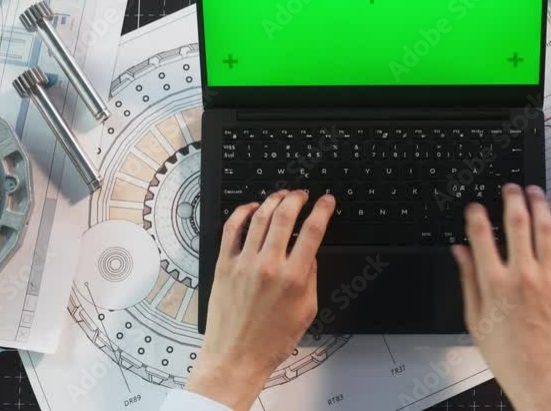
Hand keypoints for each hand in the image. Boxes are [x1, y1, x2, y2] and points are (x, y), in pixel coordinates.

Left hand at [187, 190, 335, 409]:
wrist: (236, 357)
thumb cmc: (271, 341)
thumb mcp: (306, 311)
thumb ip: (311, 278)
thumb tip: (310, 254)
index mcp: (294, 278)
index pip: (313, 231)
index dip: (323, 210)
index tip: (327, 201)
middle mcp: (268, 266)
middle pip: (285, 216)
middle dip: (297, 198)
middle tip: (302, 194)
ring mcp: (243, 263)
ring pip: (259, 217)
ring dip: (273, 200)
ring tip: (281, 195)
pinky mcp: (224, 265)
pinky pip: (231, 229)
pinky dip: (242, 212)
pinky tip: (251, 208)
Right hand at [452, 184, 550, 410]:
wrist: (544, 376)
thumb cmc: (509, 355)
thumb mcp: (475, 319)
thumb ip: (468, 280)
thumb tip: (460, 252)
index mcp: (494, 284)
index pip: (482, 235)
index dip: (476, 215)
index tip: (475, 207)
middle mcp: (522, 275)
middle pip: (517, 222)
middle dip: (512, 198)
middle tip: (510, 188)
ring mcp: (549, 277)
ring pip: (545, 227)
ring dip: (539, 203)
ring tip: (534, 191)